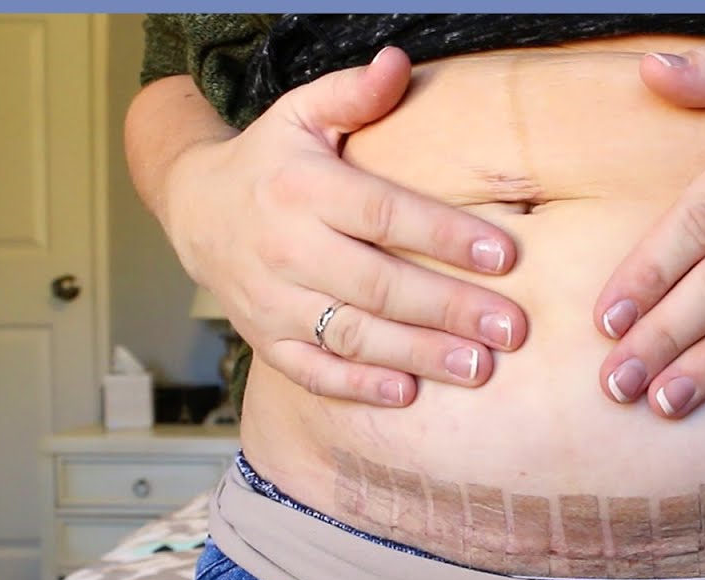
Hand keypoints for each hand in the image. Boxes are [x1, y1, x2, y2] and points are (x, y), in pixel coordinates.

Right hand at [162, 47, 527, 406]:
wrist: (194, 211)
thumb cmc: (271, 162)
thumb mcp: (302, 114)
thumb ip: (352, 94)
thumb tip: (398, 62)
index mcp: (303, 188)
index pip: (384, 213)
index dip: (444, 234)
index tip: (503, 255)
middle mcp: (286, 248)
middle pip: (378, 285)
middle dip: (449, 309)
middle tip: (509, 329)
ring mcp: (272, 301)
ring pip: (352, 335)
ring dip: (417, 354)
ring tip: (478, 367)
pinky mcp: (266, 340)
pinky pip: (313, 371)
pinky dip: (358, 386)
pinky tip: (408, 393)